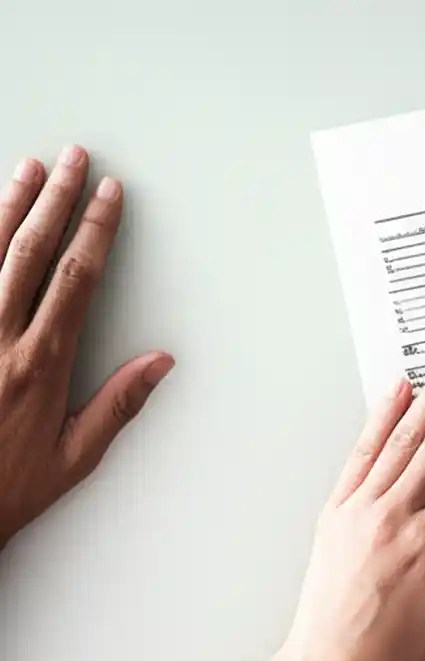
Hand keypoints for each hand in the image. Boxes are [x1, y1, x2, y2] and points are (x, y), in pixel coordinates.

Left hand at [0, 147, 172, 550]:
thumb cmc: (2, 490)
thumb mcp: (73, 460)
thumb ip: (117, 405)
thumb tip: (161, 361)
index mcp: (40, 364)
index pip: (76, 277)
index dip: (96, 229)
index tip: (108, 194)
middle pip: (31, 251)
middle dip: (56, 199)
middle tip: (72, 158)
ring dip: (9, 206)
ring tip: (26, 169)